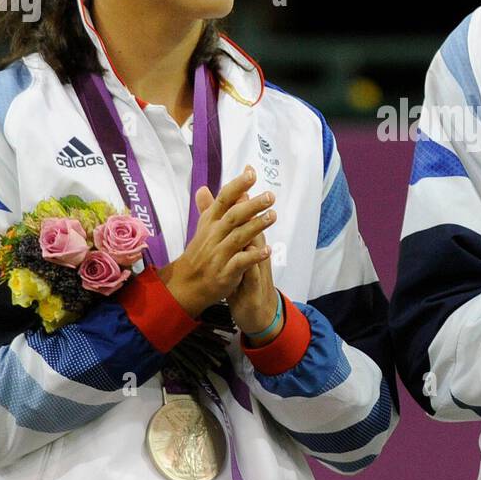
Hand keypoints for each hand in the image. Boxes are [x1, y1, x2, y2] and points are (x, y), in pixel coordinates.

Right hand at [156, 166, 276, 317]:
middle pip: (233, 217)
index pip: (223, 200)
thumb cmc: (200, 252)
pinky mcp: (225, 272)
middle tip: (270, 196)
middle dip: (252, 205)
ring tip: (273, 216)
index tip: (251, 173)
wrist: (187, 284)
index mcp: (210, 222)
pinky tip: (267, 250)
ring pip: (238, 237)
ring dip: (256, 226)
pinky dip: (253, 256)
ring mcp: (219, 254)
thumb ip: (210, 207)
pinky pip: (240, 262)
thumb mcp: (203, 228)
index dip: (237, 185)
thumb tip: (205, 187)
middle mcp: (214, 235)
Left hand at [226, 199, 280, 340]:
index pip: (247, 214)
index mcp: (249, 241)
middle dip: (252, 205)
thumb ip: (228, 229)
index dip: (245, 194)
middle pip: (255, 224)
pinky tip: (253, 254)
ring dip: (257, 231)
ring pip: (258, 246)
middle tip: (251, 185)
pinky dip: (254, 261)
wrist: (255, 310)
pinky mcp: (255, 284)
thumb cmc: (243, 277)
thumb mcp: (235, 252)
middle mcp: (256, 250)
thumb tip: (223, 206)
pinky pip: (255, 271)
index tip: (247, 170)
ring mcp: (258, 266)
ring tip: (254, 217)